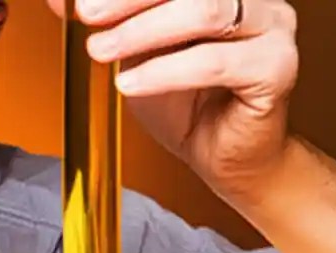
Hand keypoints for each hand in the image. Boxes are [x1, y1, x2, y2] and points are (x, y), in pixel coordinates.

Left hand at [51, 0, 299, 197]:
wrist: (223, 155)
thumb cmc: (186, 101)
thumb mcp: (133, 53)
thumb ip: (105, 20)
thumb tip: (58, 0)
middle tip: (86, 13)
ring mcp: (272, 27)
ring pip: (205, 11)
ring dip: (142, 30)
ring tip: (101, 51)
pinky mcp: (277, 68)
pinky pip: (214, 62)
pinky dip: (165, 71)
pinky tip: (130, 84)